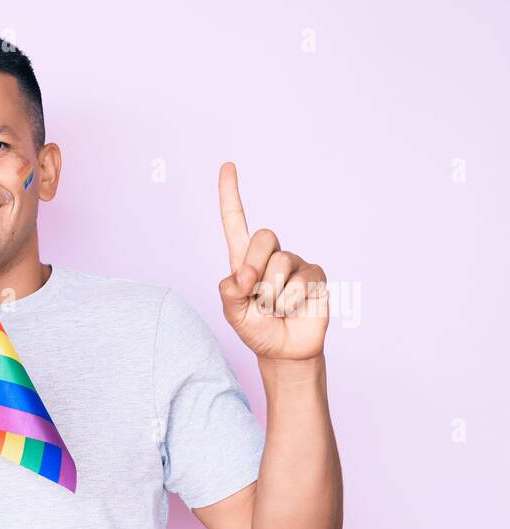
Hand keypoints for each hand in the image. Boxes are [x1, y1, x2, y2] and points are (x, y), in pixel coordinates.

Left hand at [217, 162, 329, 360]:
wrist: (284, 350)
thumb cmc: (256, 329)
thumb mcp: (234, 314)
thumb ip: (230, 293)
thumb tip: (243, 274)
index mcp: (243, 260)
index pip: (235, 222)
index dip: (230, 194)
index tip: (227, 165)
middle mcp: (270, 255)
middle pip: (262, 238)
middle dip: (256, 269)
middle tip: (257, 297)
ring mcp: (294, 263)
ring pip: (280, 265)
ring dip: (273, 296)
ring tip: (276, 309)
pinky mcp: (315, 274)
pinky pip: (301, 282)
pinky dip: (292, 302)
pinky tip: (294, 309)